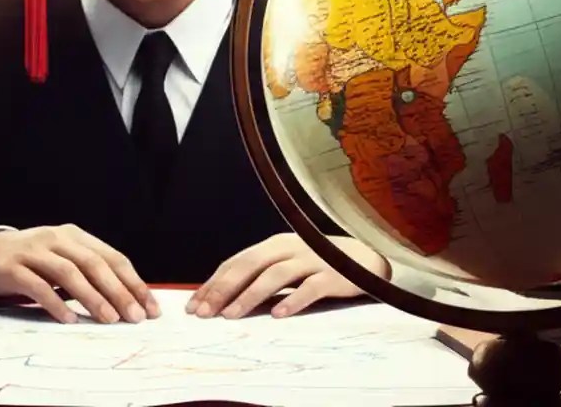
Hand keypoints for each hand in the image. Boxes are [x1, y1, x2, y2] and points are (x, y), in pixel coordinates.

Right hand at [0, 224, 160, 324]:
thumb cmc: (31, 262)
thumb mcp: (62, 259)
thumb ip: (88, 273)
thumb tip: (126, 301)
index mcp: (74, 236)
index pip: (112, 258)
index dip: (133, 282)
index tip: (150, 307)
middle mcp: (56, 239)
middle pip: (94, 264)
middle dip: (118, 291)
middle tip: (135, 316)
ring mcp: (33, 251)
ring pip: (69, 273)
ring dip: (92, 297)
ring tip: (109, 319)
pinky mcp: (13, 268)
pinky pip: (38, 285)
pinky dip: (55, 302)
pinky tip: (69, 318)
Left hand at [185, 234, 388, 319]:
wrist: (366, 259)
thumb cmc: (317, 264)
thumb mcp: (286, 264)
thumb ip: (260, 274)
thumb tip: (223, 297)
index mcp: (273, 245)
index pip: (236, 262)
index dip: (214, 283)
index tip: (194, 305)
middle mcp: (288, 248)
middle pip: (249, 265)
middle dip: (224, 289)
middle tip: (205, 313)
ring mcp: (311, 260)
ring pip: (275, 275)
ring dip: (250, 295)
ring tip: (232, 316)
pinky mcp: (333, 275)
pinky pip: (310, 288)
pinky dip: (293, 300)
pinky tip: (278, 315)